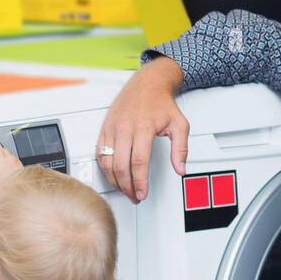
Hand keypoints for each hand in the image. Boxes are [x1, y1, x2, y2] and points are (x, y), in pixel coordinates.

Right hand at [96, 58, 188, 202]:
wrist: (147, 83)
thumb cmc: (161, 102)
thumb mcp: (179, 124)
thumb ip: (181, 148)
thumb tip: (180, 168)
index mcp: (143, 127)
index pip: (138, 162)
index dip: (139, 182)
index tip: (142, 193)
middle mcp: (125, 128)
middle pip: (120, 165)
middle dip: (126, 186)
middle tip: (134, 196)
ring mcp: (112, 128)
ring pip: (107, 162)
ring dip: (114, 180)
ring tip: (124, 189)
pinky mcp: (105, 128)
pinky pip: (99, 153)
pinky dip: (104, 168)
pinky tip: (113, 176)